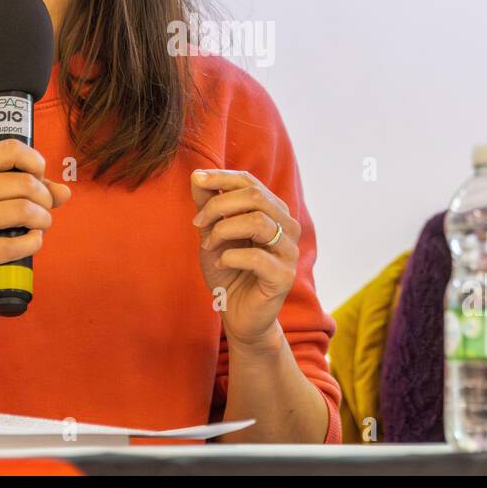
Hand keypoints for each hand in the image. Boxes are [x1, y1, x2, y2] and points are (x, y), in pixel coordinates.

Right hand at [0, 138, 71, 294]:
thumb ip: (26, 190)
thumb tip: (64, 191)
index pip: (11, 149)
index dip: (35, 162)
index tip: (38, 178)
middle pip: (26, 183)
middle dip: (45, 199)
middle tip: (42, 210)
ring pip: (24, 210)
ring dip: (42, 220)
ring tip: (37, 226)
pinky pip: (16, 243)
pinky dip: (33, 243)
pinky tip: (30, 242)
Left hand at [190, 169, 300, 349]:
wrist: (236, 312)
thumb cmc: (228, 270)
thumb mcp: (212, 233)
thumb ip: (208, 204)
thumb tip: (197, 175)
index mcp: (273, 211)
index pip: (250, 182)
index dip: (222, 177)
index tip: (197, 181)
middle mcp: (287, 227)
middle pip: (255, 197)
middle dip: (219, 205)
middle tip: (197, 223)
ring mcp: (289, 252)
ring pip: (258, 222)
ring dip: (224, 229)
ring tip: (209, 245)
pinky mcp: (284, 277)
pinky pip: (257, 257)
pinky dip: (231, 256)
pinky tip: (221, 262)